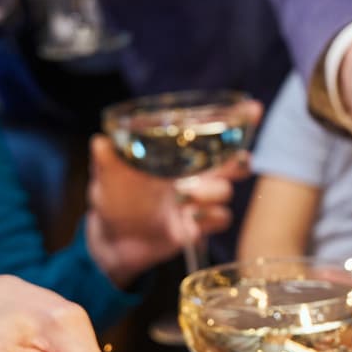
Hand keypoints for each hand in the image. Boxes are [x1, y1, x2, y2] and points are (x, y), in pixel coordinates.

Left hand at [84, 124, 254, 286]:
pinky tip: (191, 219)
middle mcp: (193, 175)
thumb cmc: (113, 203)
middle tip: (236, 161)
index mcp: (176, 156)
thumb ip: (108, 160)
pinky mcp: (199, 226)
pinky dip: (210, 217)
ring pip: (225, 189)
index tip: (253, 109)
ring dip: (211, 191)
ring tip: (186, 196)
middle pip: (232, 161)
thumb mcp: (108, 178)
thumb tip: (99, 142)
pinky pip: (221, 218)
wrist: (115, 243)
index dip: (235, 120)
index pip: (210, 133)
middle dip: (238, 161)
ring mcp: (198, 200)